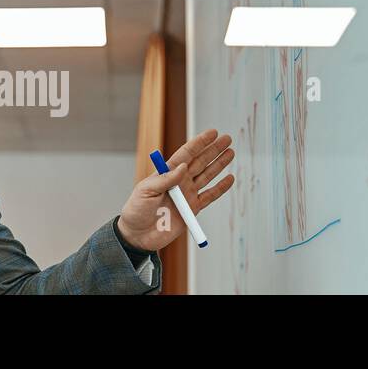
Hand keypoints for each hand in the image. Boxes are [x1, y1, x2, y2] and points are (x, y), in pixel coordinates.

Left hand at [118, 129, 234, 251]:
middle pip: (200, 162)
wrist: (138, 235)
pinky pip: (210, 196)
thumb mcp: (145, 191)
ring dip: (219, 164)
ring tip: (230, 152)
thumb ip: (165, 180)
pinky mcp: (192, 210)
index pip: (186, 154)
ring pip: (207, 176)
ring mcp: (187, 195)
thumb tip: (184, 167)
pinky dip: (220, 188)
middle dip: (214, 150)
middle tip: (227, 138)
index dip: (200, 143)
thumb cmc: (136, 210)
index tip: (213, 133)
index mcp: (167, 173)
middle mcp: (179, 181)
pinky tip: (230, 178)